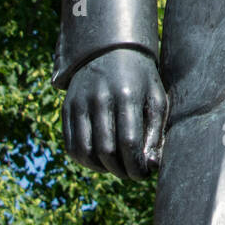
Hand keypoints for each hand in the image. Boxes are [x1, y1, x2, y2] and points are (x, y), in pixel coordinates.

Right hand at [62, 48, 166, 179]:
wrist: (111, 50)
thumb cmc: (141, 79)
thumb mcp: (156, 99)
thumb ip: (156, 132)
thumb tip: (152, 167)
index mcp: (127, 94)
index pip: (129, 142)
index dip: (136, 166)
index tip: (144, 174)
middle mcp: (100, 97)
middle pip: (106, 151)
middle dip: (121, 171)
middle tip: (131, 173)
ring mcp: (80, 102)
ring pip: (85, 152)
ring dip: (102, 169)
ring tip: (117, 167)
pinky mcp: (67, 107)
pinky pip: (71, 145)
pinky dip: (85, 161)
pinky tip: (100, 160)